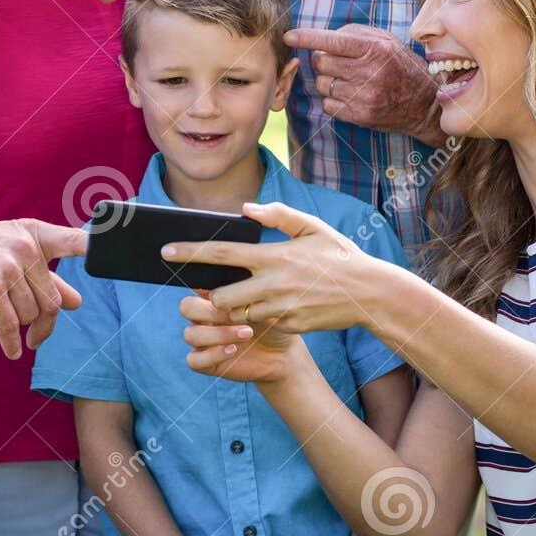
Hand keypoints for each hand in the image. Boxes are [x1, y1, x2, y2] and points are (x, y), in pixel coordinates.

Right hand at [0, 218, 85, 357]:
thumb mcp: (10, 255)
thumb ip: (47, 278)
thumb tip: (78, 302)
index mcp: (34, 235)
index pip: (76, 240)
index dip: (99, 249)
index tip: (119, 255)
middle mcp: (24, 248)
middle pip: (53, 301)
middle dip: (45, 324)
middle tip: (36, 338)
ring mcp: (6, 267)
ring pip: (32, 315)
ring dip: (22, 328)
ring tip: (9, 325)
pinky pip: (10, 325)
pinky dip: (12, 342)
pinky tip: (12, 351)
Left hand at [163, 201, 396, 335]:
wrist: (369, 293)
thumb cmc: (339, 256)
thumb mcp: (313, 227)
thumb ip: (278, 215)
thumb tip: (245, 209)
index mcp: (274, 256)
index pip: (221, 254)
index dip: (190, 252)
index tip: (165, 251)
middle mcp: (273, 284)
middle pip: (220, 297)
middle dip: (211, 295)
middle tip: (214, 288)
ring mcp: (281, 309)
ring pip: (238, 315)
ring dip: (234, 309)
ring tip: (248, 296)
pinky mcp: (289, 326)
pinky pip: (260, 323)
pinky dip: (258, 317)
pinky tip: (273, 306)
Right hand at [180, 291, 300, 383]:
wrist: (282, 353)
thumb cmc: (271, 322)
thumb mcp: (264, 303)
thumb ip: (247, 291)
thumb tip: (237, 282)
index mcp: (213, 298)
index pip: (195, 285)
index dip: (206, 288)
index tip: (228, 292)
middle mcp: (204, 318)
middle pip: (187, 307)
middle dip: (210, 311)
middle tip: (237, 315)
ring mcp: (203, 341)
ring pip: (190, 334)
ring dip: (218, 334)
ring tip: (247, 333)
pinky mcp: (206, 362)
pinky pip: (194, 360)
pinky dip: (212, 354)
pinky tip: (233, 350)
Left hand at [284, 24, 443, 144]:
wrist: (424, 105)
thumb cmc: (403, 67)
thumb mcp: (388, 42)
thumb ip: (357, 34)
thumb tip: (326, 38)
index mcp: (374, 49)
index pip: (332, 41)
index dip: (306, 37)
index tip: (288, 36)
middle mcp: (368, 72)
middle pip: (321, 63)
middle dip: (323, 60)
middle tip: (337, 62)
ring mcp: (363, 96)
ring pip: (322, 85)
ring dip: (328, 81)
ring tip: (347, 80)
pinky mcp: (360, 115)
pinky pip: (327, 105)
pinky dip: (332, 99)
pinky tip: (348, 95)